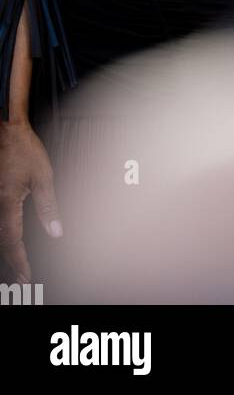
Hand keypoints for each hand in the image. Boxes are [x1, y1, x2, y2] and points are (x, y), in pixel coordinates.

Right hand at [0, 120, 61, 280]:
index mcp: (7, 202)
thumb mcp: (42, 176)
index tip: (26, 275)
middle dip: (10, 260)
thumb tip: (56, 231)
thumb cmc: (22, 147)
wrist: (4, 129)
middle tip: (20, 275)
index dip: (20, 262)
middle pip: (0, 241)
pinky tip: (5, 237)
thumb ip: (48, 206)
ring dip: (4, 247)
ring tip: (14, 261)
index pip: (12, 242)